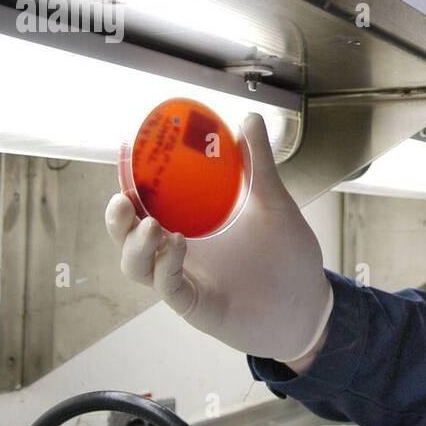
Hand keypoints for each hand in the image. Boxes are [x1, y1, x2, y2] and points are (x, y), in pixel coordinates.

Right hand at [105, 112, 333, 363]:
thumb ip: (259, 164)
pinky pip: (168, 287)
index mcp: (191, 224)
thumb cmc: (289, 256)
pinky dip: (165, 266)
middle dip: (116, 219)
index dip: (129, 184)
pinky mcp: (196, 305)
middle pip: (127, 236)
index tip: (126, 158)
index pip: (146, 204)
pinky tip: (177, 244)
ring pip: (137, 265)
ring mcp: (185, 280)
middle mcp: (179, 252)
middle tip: (122, 198)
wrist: (310, 302)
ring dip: (135, 245)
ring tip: (151, 225)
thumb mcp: (273, 203)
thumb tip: (249, 119)